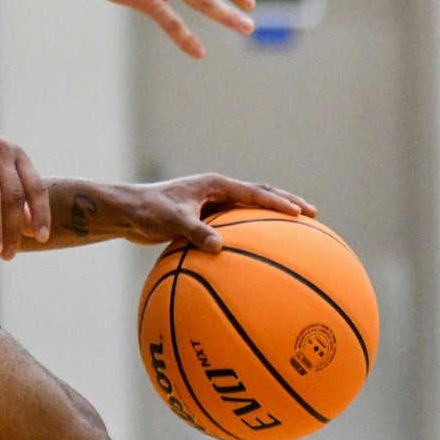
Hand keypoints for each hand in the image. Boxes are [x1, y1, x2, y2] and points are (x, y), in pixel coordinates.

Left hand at [113, 175, 315, 251]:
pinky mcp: (205, 219)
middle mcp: (217, 191)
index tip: (301, 213)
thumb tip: (219, 250)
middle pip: (260, 194)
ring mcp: (212, 204)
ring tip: (295, 232)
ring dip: (271, 216)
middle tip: (312, 214)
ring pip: (250, 209)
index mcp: (215, 185)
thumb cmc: (148, 211)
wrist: (128, 213)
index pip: (255, 192)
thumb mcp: (172, 220)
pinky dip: (250, 234)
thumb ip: (196, 233)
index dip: (279, 203)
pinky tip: (258, 254)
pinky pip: (235, 226)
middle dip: (286, 202)